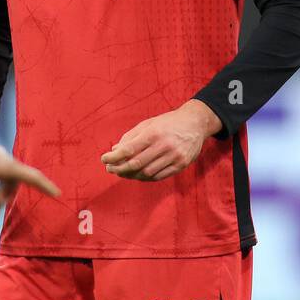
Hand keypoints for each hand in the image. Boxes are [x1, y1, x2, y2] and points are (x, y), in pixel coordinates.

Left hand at [100, 99, 221, 180]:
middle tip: (110, 169)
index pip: (129, 149)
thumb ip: (131, 137)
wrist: (195, 123)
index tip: (104, 160)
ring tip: (123, 172)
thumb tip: (115, 150)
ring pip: (147, 173)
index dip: (114, 157)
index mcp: (153, 133)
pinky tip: (138, 174)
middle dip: (120, 169)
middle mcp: (164, 146)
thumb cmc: (168, 122)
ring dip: (131, 175)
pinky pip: (159, 176)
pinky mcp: (181, 165)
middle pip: (136, 164)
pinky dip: (145, 177)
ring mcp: (174, 157)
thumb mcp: (148, 123)